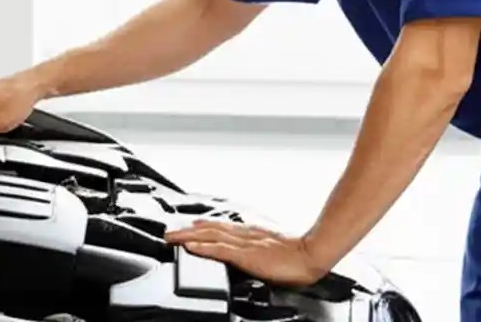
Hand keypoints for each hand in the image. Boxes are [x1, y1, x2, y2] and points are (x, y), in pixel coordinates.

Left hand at [165, 219, 327, 287]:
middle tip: (169, 232)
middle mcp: (245, 234)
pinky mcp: (247, 255)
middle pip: (210, 230)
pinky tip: (191, 247)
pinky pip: (220, 250)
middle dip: (188, 231)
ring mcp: (245, 244)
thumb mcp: (275, 247)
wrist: (312, 254)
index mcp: (252, 233)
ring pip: (210, 237)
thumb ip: (260, 247)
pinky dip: (203, 247)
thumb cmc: (299, 254)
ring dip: (188, 237)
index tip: (189, 225)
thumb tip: (252, 251)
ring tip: (172, 238)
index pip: (222, 227)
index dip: (203, 226)